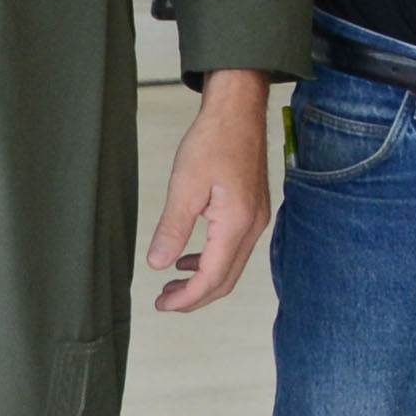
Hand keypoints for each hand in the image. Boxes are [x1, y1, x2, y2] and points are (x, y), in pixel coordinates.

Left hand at [148, 71, 273, 310]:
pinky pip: (235, 249)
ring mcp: (257, 218)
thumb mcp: (185, 185)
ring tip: (172, 284)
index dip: (187, 298)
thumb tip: (158, 264)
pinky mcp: (253, 209)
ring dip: (203, 281)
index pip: (213, 277)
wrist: (239, 110)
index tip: (162, 305)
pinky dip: (212, 262)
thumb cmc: (214, 140)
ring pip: (232, 266)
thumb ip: (173, 228)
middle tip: (164, 302)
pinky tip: (189, 258)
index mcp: (237, 223)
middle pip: (227, 279)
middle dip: (196, 297)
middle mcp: (253, 226)